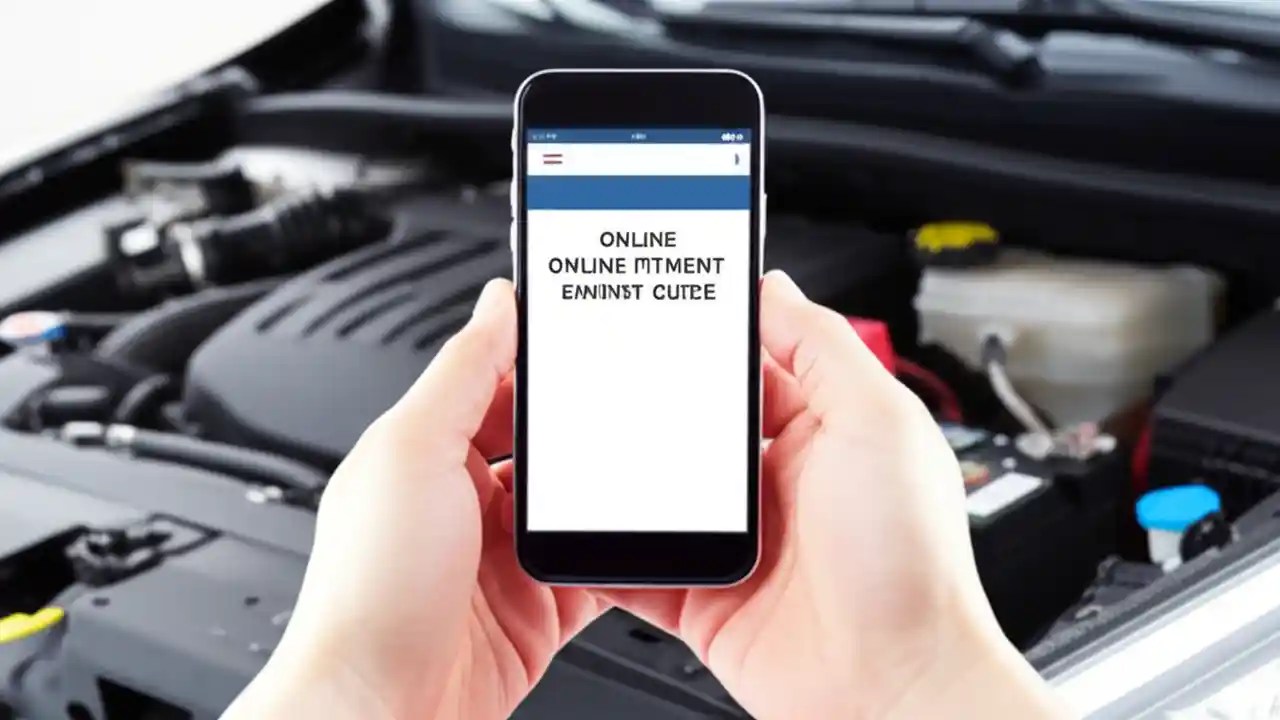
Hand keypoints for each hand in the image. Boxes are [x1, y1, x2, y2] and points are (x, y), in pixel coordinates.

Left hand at [223, 279, 605, 719]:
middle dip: (589, 424)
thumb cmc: (370, 592)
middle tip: (641, 398)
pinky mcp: (536, 609)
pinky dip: (621, 555)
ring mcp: (501, 558)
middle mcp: (463, 500)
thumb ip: (462, 372)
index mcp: (425, 451)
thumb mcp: (412, 451)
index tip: (594, 330)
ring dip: (610, 490)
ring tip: (651, 465)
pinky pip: (594, 567)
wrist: (381, 710)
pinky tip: (642, 539)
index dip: (543, 355)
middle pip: (545, 442)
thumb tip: (498, 301)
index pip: (495, 382)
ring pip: (575, 503)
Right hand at [602, 271, 1067, 718]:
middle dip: (648, 398)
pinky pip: (638, 562)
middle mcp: (777, 481)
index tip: (660, 304)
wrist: (894, 687)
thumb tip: (773, 287)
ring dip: (621, 470)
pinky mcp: (703, 595)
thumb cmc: (910, 566)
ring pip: (656, 488)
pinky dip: (606, 546)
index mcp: (822, 430)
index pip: (752, 361)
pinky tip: (579, 524)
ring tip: (580, 439)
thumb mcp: (878, 422)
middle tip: (599, 368)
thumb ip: (822, 346)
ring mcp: (738, 540)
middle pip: (693, 422)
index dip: (707, 334)